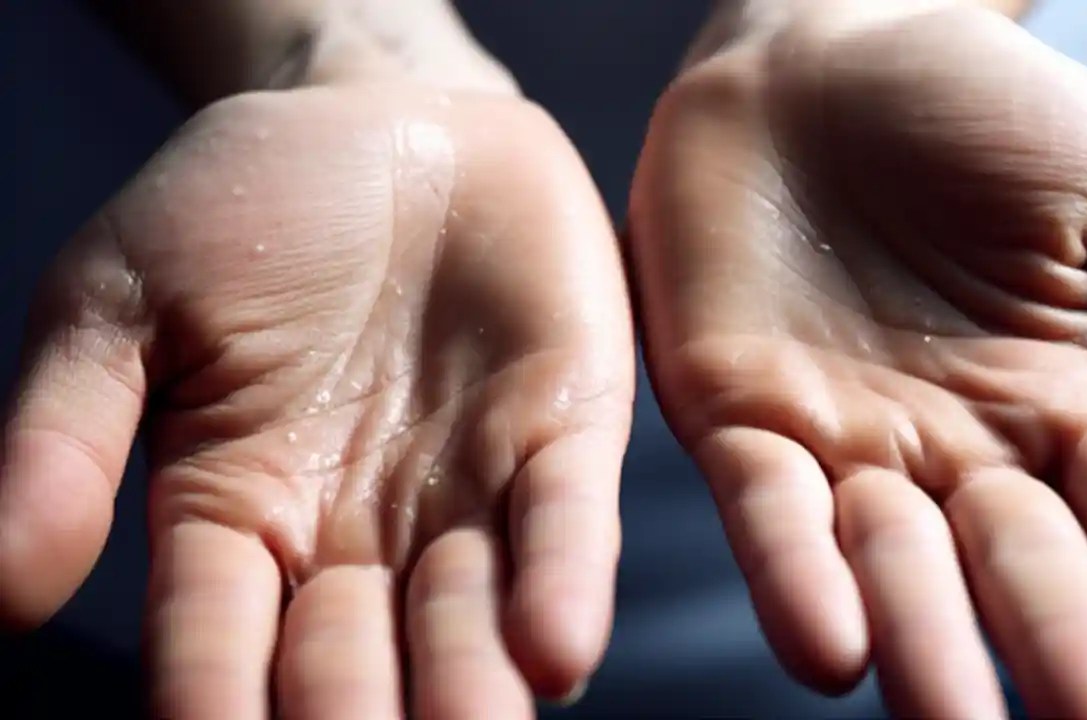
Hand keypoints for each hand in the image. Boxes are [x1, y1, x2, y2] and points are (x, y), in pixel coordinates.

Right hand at [0, 82, 632, 717]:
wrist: (383, 113)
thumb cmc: (240, 207)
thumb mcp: (123, 302)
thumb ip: (65, 439)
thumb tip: (3, 594)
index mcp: (238, 513)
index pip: (216, 639)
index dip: (212, 700)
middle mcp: (358, 531)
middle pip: (350, 660)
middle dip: (352, 716)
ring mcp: (467, 490)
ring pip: (466, 618)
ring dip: (468, 689)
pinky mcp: (563, 433)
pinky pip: (564, 522)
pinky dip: (560, 584)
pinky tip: (555, 652)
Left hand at [631, 2, 1086, 716]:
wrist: (816, 57)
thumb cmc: (980, 110)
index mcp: (1074, 405)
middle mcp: (964, 452)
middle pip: (1029, 572)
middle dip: (1068, 654)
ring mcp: (849, 447)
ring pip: (897, 570)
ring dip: (931, 649)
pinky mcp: (740, 423)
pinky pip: (768, 515)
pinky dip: (796, 577)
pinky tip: (831, 651)